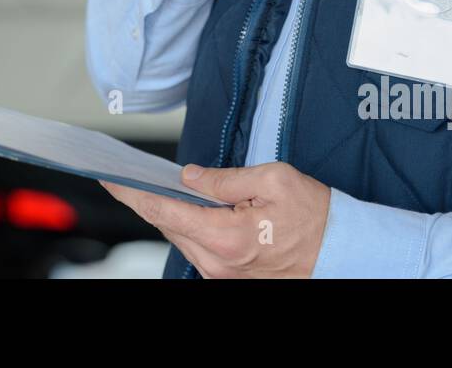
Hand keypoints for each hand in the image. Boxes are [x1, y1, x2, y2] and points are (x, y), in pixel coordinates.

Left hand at [98, 162, 330, 277]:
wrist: (342, 251)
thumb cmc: (315, 215)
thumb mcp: (273, 179)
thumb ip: (224, 178)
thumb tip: (189, 176)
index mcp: (226, 237)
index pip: (163, 211)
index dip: (131, 193)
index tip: (109, 178)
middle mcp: (218, 262)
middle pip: (167, 225)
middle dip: (147, 198)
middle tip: (131, 173)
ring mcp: (222, 274)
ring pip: (180, 237)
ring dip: (169, 211)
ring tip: (160, 185)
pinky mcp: (229, 277)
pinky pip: (196, 246)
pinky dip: (187, 225)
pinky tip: (188, 206)